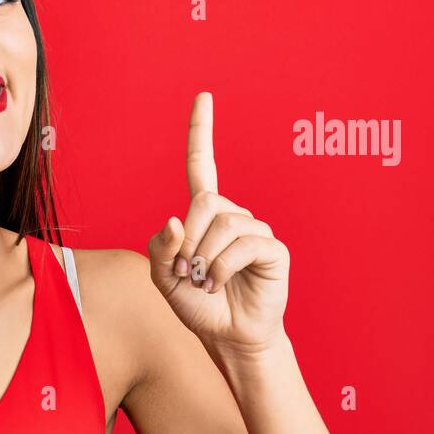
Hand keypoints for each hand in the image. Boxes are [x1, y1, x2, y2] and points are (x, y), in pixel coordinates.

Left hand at [147, 92, 289, 356]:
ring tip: (207, 282)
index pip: (201, 165)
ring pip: (223, 224)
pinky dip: (223, 268)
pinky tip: (221, 284)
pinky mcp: (273, 248)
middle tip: (188, 271)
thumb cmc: (198, 306)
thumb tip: (175, 220)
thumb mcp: (164, 278)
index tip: (204, 97)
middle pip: (205, 202)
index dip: (201, 132)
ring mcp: (255, 230)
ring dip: (205, 259)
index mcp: (204, 216)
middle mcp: (231, 216)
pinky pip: (243, 245)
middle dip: (189, 240)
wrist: (228, 337)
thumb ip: (160, 249)